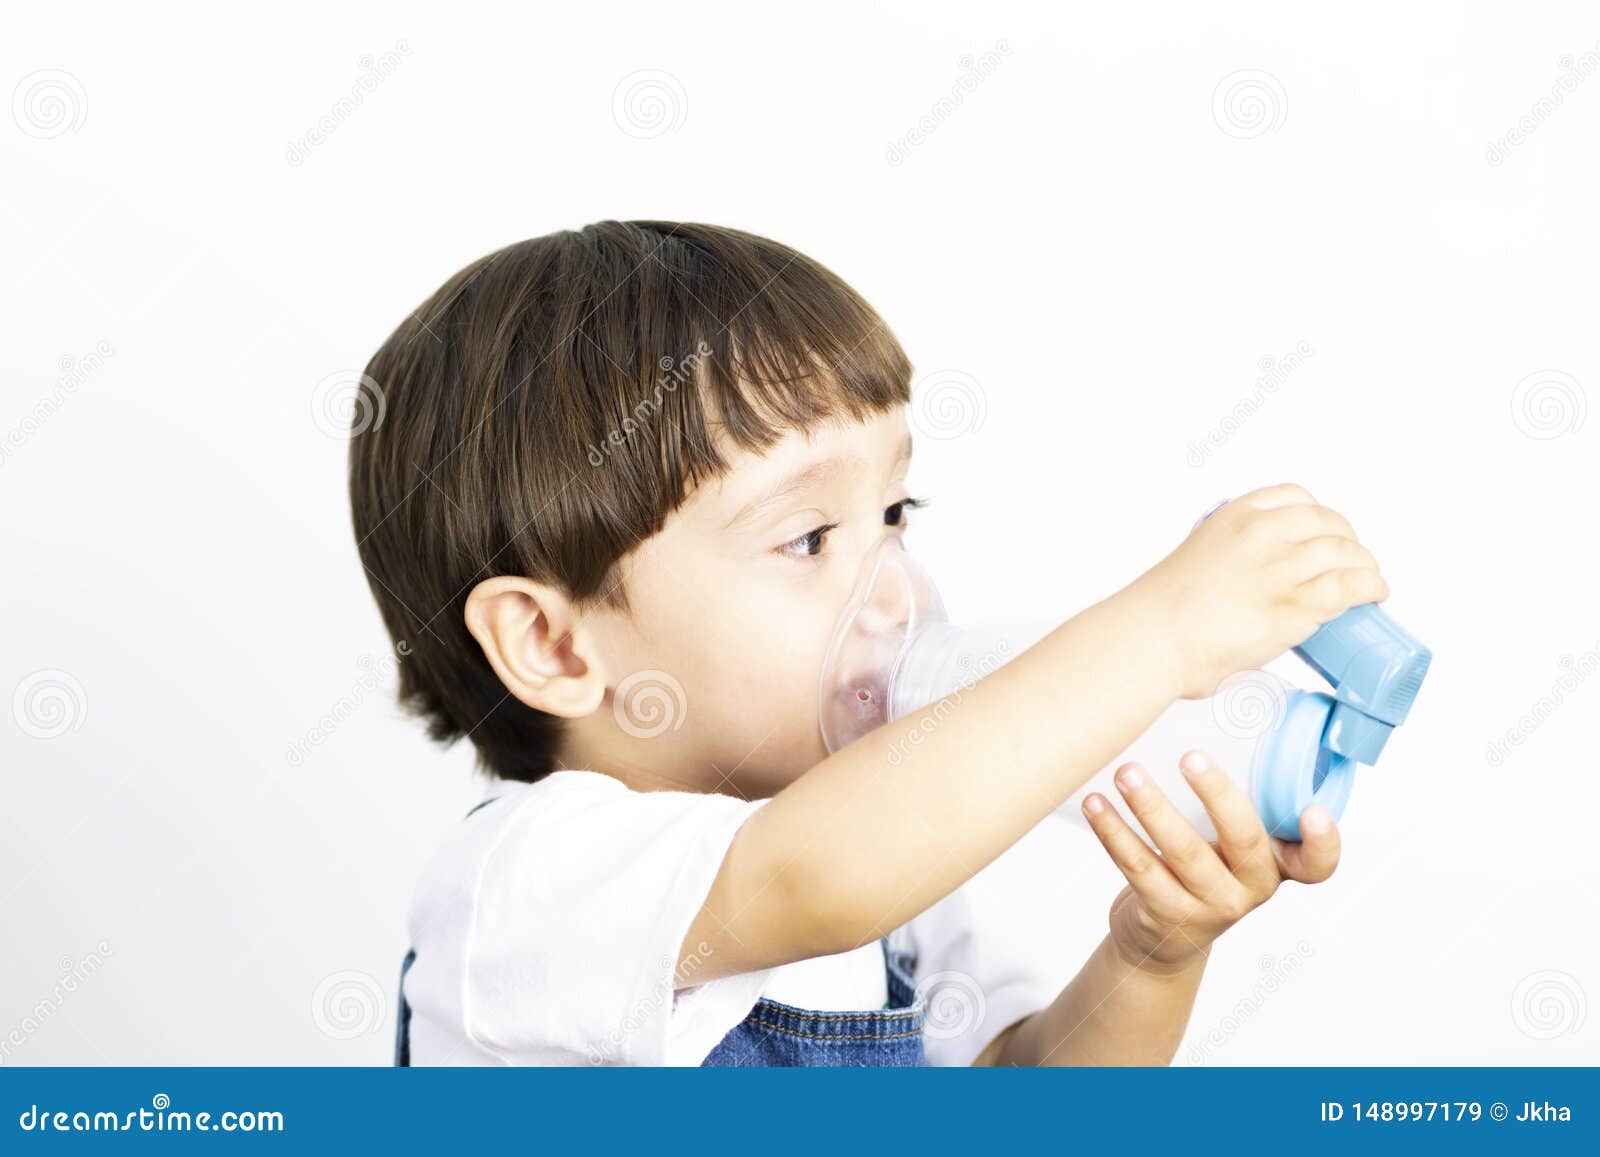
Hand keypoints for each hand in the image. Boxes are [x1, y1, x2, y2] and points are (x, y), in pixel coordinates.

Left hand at [1081, 749, 1340, 973]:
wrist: (1165, 937)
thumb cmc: (1204, 866)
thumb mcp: (1231, 842)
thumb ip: (1234, 800)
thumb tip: (1207, 705)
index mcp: (1277, 864)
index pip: (1316, 863)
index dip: (1323, 841)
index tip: (1313, 811)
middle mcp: (1251, 888)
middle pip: (1243, 841)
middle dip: (1217, 795)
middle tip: (1190, 757)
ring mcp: (1210, 906)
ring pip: (1182, 852)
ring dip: (1151, 807)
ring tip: (1126, 771)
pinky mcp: (1166, 915)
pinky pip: (1138, 868)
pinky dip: (1113, 832)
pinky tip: (1095, 803)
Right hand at [1135, 483, 1387, 698]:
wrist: (1152, 639)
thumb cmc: (1161, 611)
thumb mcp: (1196, 557)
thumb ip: (1229, 559)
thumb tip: (1250, 585)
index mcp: (1235, 517)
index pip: (1295, 497)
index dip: (1320, 515)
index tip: (1325, 529)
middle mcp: (1262, 534)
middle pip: (1329, 523)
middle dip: (1348, 541)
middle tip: (1352, 558)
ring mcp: (1281, 569)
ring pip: (1345, 553)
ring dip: (1364, 564)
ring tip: (1369, 578)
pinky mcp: (1295, 607)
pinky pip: (1349, 587)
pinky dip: (1370, 587)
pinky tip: (1375, 592)